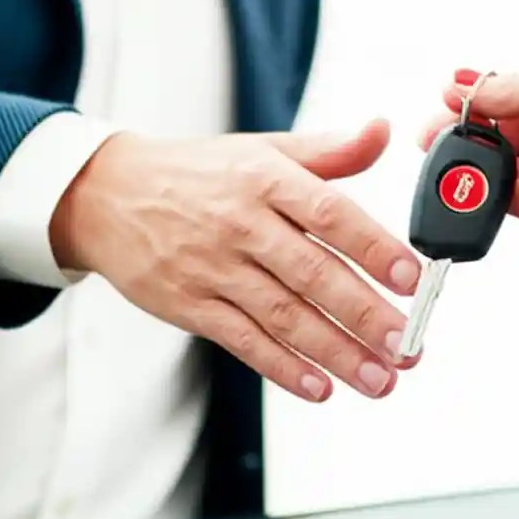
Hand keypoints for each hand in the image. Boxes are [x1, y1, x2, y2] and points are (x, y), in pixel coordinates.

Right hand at [51, 119, 421, 402]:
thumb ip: (329, 152)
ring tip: (380, 379)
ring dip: (336, 352)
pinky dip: (283, 368)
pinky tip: (320, 387)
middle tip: (407, 346)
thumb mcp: (262, 149)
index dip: (374, 247)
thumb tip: (383, 131)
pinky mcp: (189, 305)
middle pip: (312, 274)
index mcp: (266, 179)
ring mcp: (213, 268)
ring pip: (283, 316)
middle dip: (365, 316)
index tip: (411, 278)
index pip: (330, 214)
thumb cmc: (197, 174)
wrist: (106, 195)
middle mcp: (241, 223)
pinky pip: (243, 341)